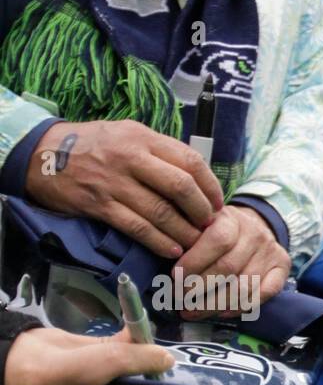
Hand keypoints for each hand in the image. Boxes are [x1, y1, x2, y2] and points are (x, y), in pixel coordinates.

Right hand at [25, 120, 222, 258]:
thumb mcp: (128, 134)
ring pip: (162, 212)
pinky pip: (138, 228)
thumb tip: (198, 177)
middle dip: (201, 211)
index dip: (211, 186)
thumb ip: (160, 151)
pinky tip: (172, 250)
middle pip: (181, 187)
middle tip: (209, 225)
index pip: (190, 161)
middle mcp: (130, 158)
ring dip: (185, 232)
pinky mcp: (100, 205)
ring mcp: (114, 183)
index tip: (218, 203)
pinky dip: (160, 242)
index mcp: (143, 138)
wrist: (43, 153)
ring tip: (195, 242)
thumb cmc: (94, 146)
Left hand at [173, 205, 289, 319]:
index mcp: (232, 219)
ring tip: (193, 312)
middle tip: (181, 301)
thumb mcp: (200, 224)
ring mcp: (271, 252)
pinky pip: (264, 294)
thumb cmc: (217, 230)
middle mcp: (256, 234)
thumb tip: (169, 267)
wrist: (254, 225)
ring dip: (216, 304)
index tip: (176, 278)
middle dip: (201, 288)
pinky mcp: (282, 268)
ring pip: (244, 286)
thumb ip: (187, 239)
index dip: (195, 262)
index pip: (217, 241)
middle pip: (229, 267)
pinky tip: (222, 313)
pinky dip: (241, 307)